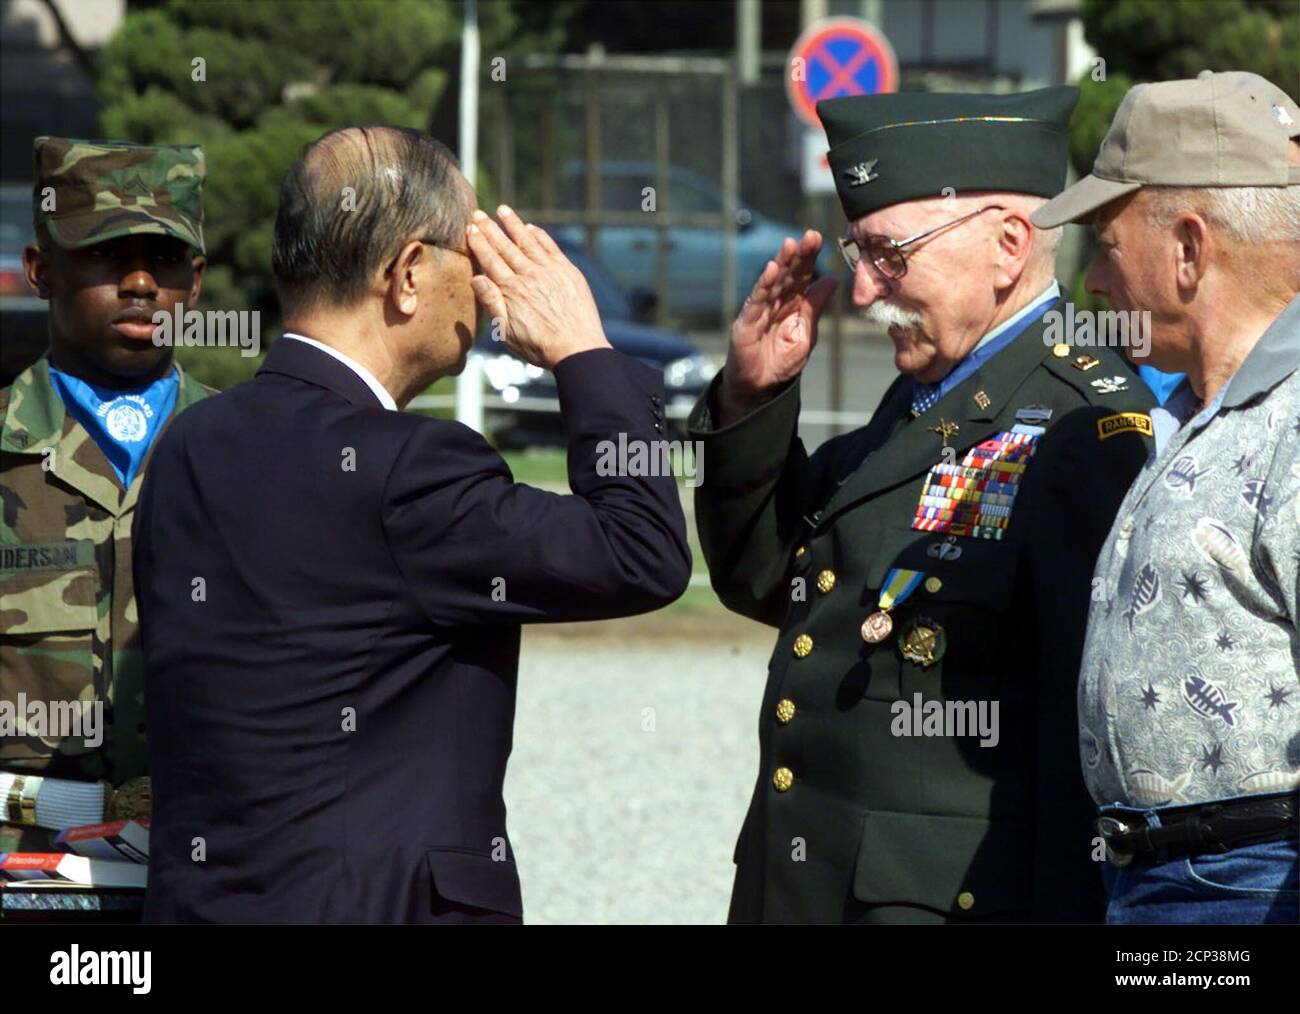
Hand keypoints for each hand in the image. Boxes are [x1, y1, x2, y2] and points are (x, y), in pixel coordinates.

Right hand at [466, 206, 610, 369]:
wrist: (578, 349)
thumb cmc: (540, 346)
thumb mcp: (507, 332)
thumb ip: (491, 303)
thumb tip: (476, 278)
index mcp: (511, 291)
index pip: (490, 260)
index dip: (479, 243)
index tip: (470, 229)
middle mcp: (529, 276)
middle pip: (505, 247)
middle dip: (491, 229)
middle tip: (478, 213)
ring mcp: (550, 271)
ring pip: (527, 242)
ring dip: (514, 224)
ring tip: (503, 209)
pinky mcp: (568, 272)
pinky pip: (551, 248)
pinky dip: (539, 236)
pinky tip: (531, 227)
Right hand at [718, 230, 836, 424]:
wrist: (760, 388)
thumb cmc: (781, 362)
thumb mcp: (806, 334)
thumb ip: (815, 307)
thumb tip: (832, 281)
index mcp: (790, 305)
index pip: (800, 276)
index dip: (808, 257)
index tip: (818, 237)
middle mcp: (774, 304)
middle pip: (786, 275)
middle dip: (797, 255)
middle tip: (809, 235)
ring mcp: (758, 312)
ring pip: (771, 284)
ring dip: (780, 264)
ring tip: (790, 245)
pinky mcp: (746, 325)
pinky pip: (755, 303)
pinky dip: (763, 286)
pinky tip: (771, 270)